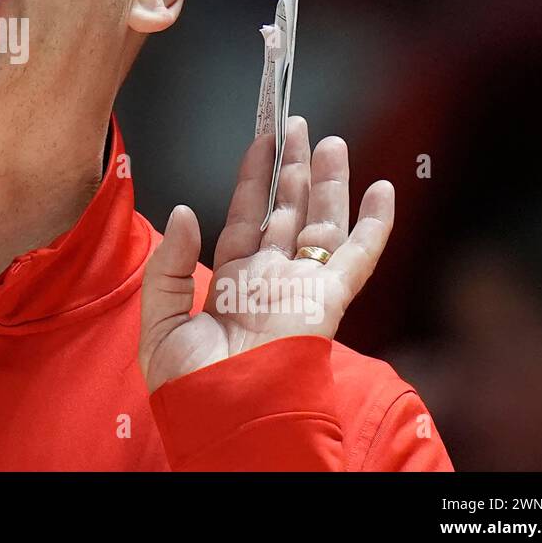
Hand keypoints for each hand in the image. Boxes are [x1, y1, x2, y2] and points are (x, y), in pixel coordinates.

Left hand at [138, 117, 393, 391]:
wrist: (222, 417)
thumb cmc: (188, 383)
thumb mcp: (159, 318)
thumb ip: (170, 264)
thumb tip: (184, 211)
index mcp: (232, 281)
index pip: (246, 218)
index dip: (253, 178)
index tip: (261, 141)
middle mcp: (269, 279)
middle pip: (286, 212)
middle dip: (293, 168)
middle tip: (298, 125)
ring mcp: (300, 288)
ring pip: (320, 224)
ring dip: (328, 182)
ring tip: (331, 141)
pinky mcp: (327, 301)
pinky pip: (357, 257)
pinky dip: (374, 225)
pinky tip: (382, 191)